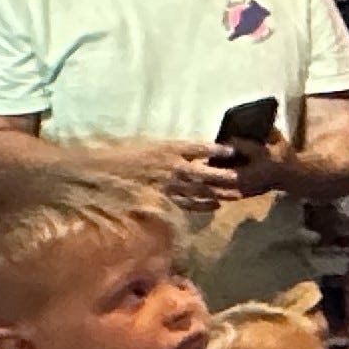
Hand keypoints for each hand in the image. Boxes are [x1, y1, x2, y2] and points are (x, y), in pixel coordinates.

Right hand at [117, 136, 249, 211]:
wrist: (104, 170)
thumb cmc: (128, 152)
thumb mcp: (153, 142)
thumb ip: (175, 147)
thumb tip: (197, 148)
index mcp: (169, 148)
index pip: (199, 147)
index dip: (217, 148)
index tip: (233, 149)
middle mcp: (172, 166)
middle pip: (206, 172)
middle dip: (226, 175)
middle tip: (243, 178)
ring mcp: (169, 184)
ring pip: (200, 189)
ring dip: (220, 192)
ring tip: (238, 193)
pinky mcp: (163, 197)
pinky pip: (187, 203)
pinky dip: (203, 205)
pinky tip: (216, 205)